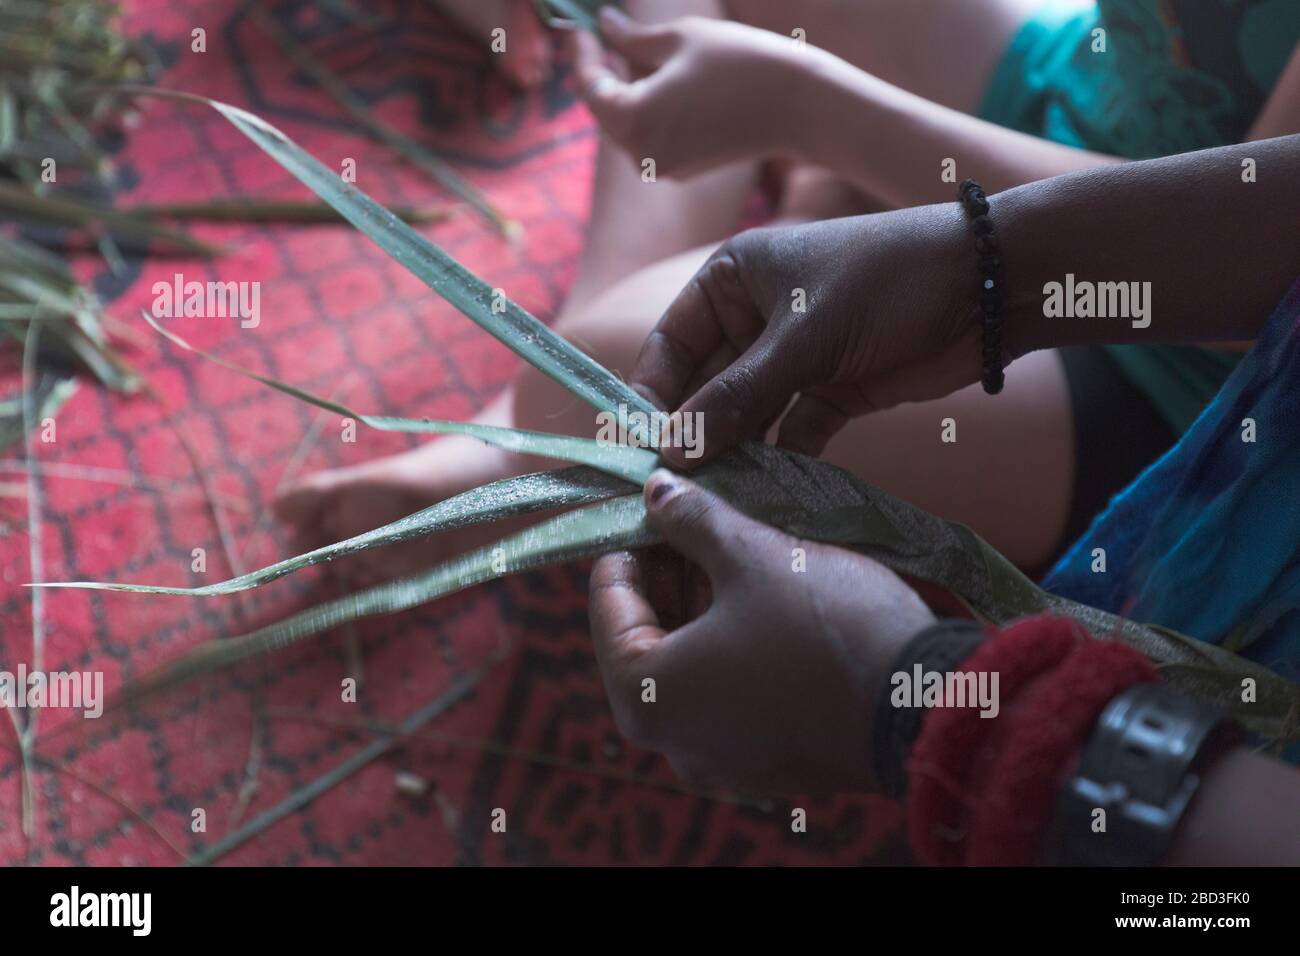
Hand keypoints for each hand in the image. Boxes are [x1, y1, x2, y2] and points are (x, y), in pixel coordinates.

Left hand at [572, 9, 809, 177]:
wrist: (800, 108)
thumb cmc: (741, 64)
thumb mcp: (680, 38)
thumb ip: (632, 36)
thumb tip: (605, 25)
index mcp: (633, 120)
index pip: (589, 85)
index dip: (581, 52)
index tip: (579, 26)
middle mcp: (640, 155)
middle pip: (605, 109)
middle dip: (604, 71)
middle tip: (606, 33)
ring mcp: (662, 168)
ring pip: (629, 124)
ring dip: (629, 89)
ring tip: (644, 51)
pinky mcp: (683, 171)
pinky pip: (652, 136)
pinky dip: (651, 109)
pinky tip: (668, 81)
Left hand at [588, 470, 934, 794]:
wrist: (925, 706)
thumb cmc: (825, 627)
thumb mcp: (752, 557)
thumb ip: (692, 520)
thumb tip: (655, 490)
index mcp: (646, 697)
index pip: (607, 604)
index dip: (630, 542)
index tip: (653, 502)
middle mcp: (671, 742)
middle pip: (646, 637)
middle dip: (668, 573)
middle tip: (695, 518)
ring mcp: (722, 760)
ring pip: (689, 665)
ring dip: (701, 605)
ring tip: (732, 548)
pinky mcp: (768, 762)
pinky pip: (728, 694)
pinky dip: (732, 645)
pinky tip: (761, 598)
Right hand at [631, 206, 983, 465]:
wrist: (988, 287)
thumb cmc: (884, 284)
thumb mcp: (801, 339)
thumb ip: (735, 398)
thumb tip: (672, 454)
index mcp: (732, 281)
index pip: (670, 346)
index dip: (652, 398)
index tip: (638, 452)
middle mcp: (754, 318)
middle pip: (705, 387)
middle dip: (693, 435)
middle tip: (672, 490)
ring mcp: (793, 358)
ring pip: (746, 416)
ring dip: (734, 454)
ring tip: (714, 500)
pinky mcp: (831, 390)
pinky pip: (790, 432)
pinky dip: (780, 460)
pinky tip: (765, 494)